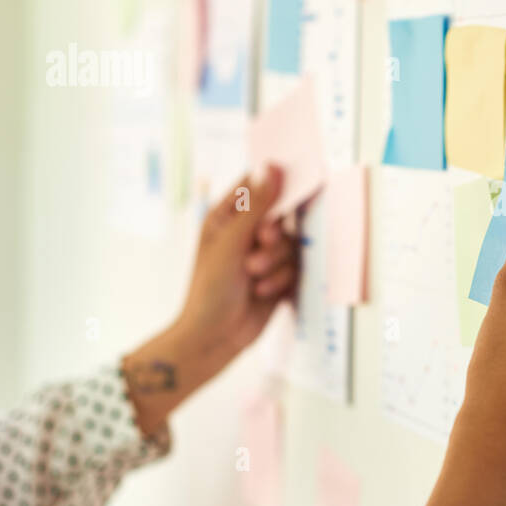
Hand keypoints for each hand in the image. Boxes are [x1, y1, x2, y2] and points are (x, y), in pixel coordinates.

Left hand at [123, 168, 299, 434]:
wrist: (214, 338)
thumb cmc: (209, 288)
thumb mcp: (231, 242)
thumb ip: (257, 205)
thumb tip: (272, 167)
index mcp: (226, 217)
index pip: (256, 186)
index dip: (274, 185)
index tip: (291, 186)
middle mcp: (245, 233)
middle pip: (281, 216)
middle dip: (275, 234)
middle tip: (263, 241)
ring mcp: (263, 256)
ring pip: (291, 244)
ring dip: (276, 262)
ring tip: (255, 276)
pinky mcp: (278, 278)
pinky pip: (296, 267)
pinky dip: (282, 279)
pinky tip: (263, 291)